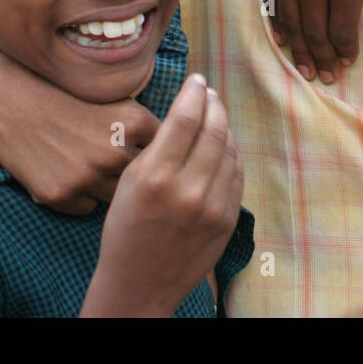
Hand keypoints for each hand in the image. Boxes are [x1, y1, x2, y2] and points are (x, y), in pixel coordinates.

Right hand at [0, 49, 160, 215]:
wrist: (9, 100)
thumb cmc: (67, 98)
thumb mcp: (114, 100)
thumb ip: (146, 125)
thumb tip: (182, 150)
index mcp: (135, 121)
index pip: (167, 152)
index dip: (151, 152)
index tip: (136, 146)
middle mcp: (114, 150)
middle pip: (143, 178)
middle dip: (133, 173)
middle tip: (107, 156)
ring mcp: (86, 175)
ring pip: (117, 198)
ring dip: (108, 188)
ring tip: (86, 163)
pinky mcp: (59, 194)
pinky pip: (86, 208)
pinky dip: (80, 197)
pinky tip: (66, 173)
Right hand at [82, 75, 242, 316]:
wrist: (139, 283)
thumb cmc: (126, 228)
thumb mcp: (129, 182)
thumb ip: (159, 147)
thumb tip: (188, 108)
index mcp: (155, 177)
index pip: (186, 118)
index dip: (195, 92)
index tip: (197, 80)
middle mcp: (187, 191)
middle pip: (213, 129)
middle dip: (214, 104)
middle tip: (209, 92)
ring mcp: (212, 208)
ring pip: (229, 150)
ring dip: (224, 127)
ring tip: (216, 114)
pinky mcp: (227, 221)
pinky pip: (236, 174)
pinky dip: (231, 153)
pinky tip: (222, 144)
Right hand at [258, 0, 362, 82]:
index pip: (342, 34)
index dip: (345, 52)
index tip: (347, 63)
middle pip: (315, 35)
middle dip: (322, 59)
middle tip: (326, 76)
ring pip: (291, 24)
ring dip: (299, 50)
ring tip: (307, 66)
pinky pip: (271, 4)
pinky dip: (278, 26)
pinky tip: (285, 40)